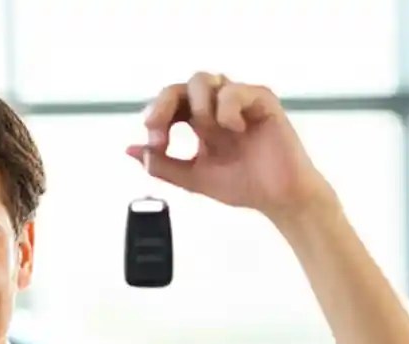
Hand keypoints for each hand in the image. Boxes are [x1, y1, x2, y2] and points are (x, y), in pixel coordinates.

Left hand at [126, 72, 336, 222]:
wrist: (278, 198)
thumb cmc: (242, 185)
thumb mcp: (192, 178)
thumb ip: (161, 165)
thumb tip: (130, 150)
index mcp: (198, 120)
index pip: (168, 104)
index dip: (155, 118)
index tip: (155, 145)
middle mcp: (216, 106)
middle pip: (180, 86)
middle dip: (163, 105)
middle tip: (159, 129)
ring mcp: (239, 101)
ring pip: (204, 80)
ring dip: (197, 106)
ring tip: (207, 133)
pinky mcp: (261, 100)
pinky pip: (235, 90)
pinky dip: (226, 109)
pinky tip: (232, 130)